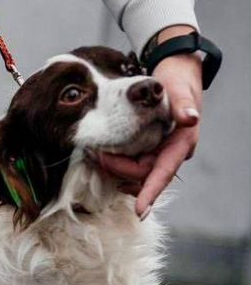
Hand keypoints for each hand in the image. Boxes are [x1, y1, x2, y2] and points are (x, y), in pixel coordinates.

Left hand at [98, 27, 203, 219]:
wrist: (175, 73)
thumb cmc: (177, 81)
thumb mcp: (179, 89)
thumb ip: (183, 104)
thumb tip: (190, 119)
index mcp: (181, 144)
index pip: (163, 174)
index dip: (151, 193)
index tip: (140, 211)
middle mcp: (170, 154)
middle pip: (141, 175)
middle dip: (118, 169)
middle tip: (95, 155)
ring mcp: (159, 154)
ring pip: (134, 174)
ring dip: (115, 169)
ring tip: (96, 156)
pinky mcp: (149, 151)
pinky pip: (132, 166)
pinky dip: (117, 164)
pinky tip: (103, 157)